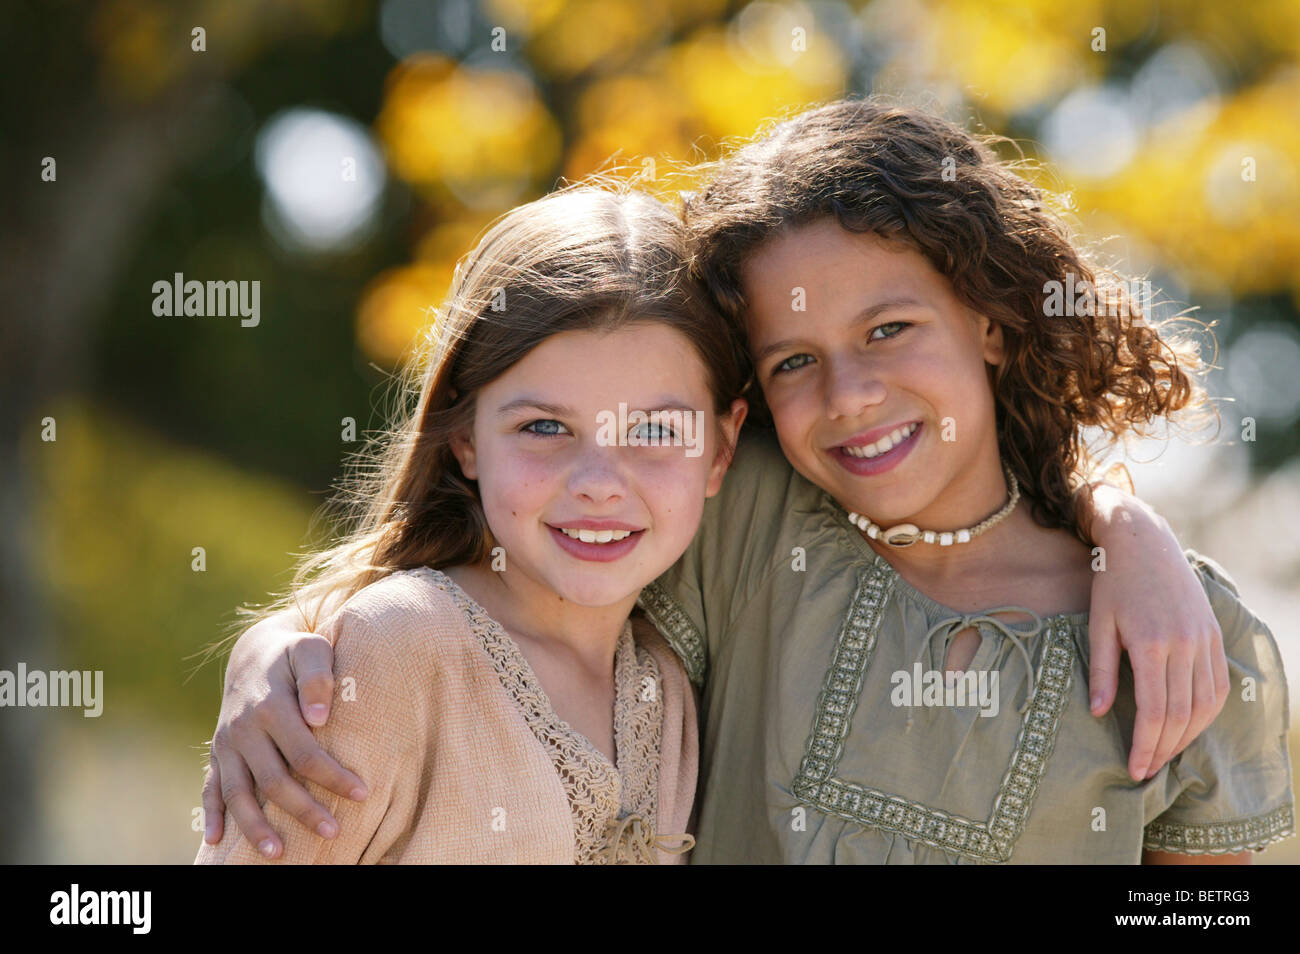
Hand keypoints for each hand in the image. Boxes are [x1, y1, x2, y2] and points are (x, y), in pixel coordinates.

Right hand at [201, 614, 362, 857]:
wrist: (255, 651)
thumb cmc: (295, 652)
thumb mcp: (311, 650)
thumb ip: (318, 679)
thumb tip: (319, 719)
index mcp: (271, 706)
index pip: (305, 753)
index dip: (333, 776)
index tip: (362, 794)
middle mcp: (244, 729)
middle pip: (274, 780)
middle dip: (304, 810)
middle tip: (334, 833)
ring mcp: (227, 743)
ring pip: (238, 793)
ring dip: (255, 826)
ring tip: (279, 853)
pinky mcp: (218, 752)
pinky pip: (211, 787)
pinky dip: (212, 814)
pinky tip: (217, 840)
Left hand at [1083, 486, 1229, 781]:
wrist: (1145, 542)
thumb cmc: (1112, 583)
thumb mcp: (1098, 624)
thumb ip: (1100, 670)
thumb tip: (1098, 712)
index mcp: (1152, 644)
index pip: (1153, 711)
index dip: (1145, 745)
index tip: (1134, 769)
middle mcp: (1185, 645)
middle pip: (1181, 715)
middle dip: (1164, 748)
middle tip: (1146, 769)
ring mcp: (1204, 640)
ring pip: (1204, 705)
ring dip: (1186, 736)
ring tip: (1163, 753)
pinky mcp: (1214, 635)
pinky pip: (1217, 685)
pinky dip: (1205, 712)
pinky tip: (1187, 726)